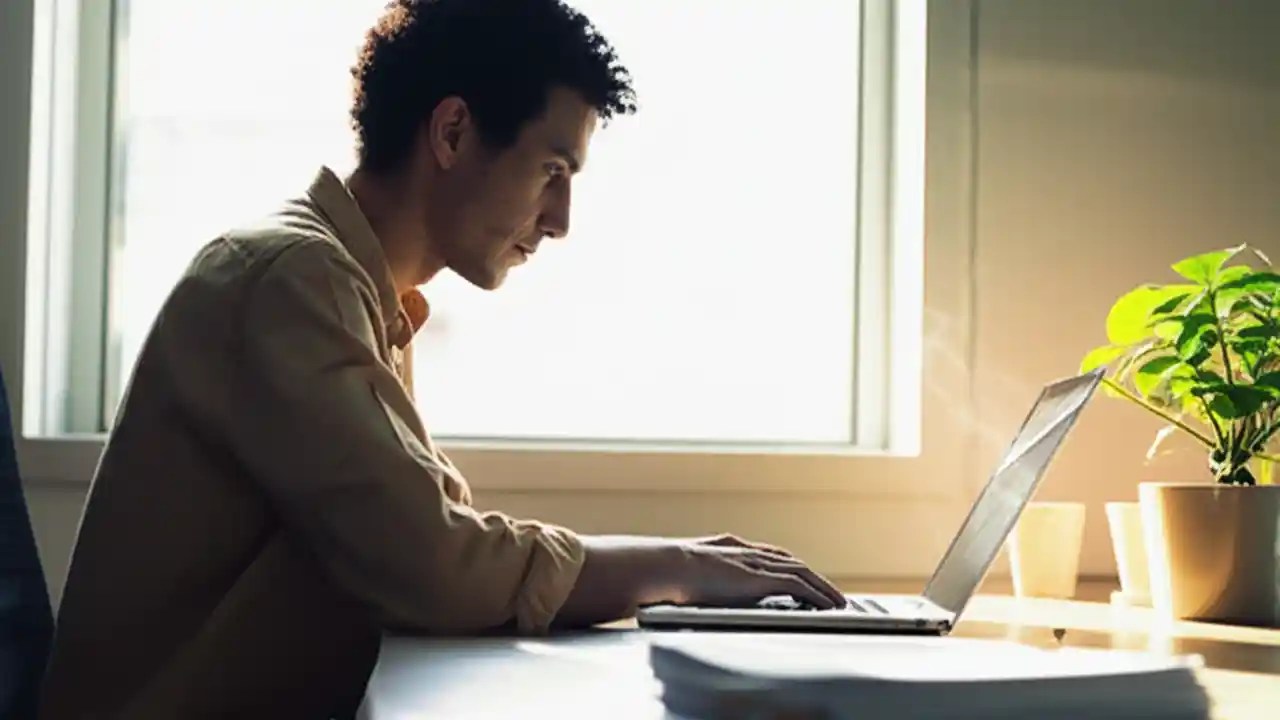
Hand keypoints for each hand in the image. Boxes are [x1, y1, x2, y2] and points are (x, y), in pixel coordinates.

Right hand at [674, 534, 845, 609]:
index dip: (788, 565)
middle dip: (812, 576)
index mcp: (730, 548)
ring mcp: (755, 563)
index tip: (801, 574)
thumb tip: (690, 586)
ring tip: (838, 601)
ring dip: (823, 587)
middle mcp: (747, 552)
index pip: (769, 554)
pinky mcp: (760, 578)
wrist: (666, 566)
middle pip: (790, 562)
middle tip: (829, 591)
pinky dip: (816, 594)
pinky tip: (827, 605)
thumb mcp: (686, 571)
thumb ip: (698, 575)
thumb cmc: (667, 572)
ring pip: (802, 572)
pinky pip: (798, 586)